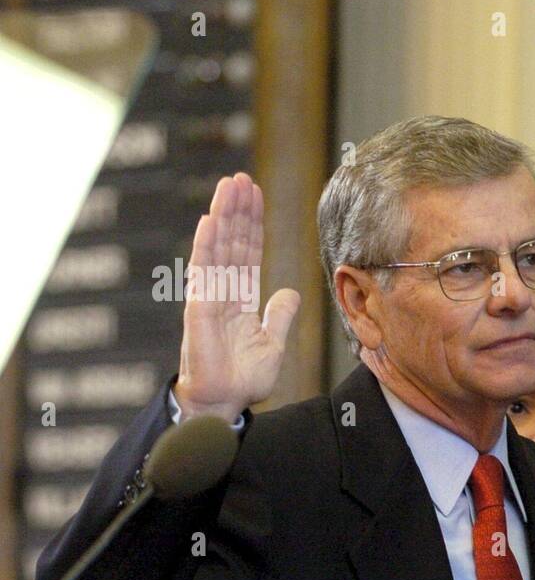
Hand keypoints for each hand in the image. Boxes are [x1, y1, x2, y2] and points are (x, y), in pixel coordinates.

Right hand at [174, 173, 300, 422]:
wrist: (225, 401)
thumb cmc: (244, 379)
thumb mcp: (274, 343)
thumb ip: (280, 316)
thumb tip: (290, 292)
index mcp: (240, 299)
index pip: (248, 253)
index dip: (253, 225)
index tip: (256, 197)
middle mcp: (223, 292)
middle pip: (232, 243)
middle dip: (238, 210)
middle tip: (242, 178)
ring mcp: (209, 297)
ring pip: (218, 248)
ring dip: (224, 215)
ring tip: (229, 185)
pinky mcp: (199, 308)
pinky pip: (203, 271)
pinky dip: (207, 245)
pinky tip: (211, 219)